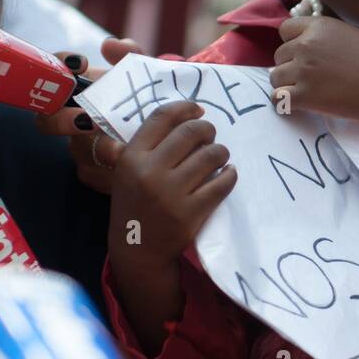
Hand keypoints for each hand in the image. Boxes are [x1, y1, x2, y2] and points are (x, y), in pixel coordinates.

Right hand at [36, 37, 144, 192]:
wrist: (169, 132)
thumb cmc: (147, 97)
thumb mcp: (142, 75)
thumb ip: (130, 56)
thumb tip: (110, 44)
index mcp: (80, 90)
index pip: (52, 73)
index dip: (58, 66)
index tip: (81, 64)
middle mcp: (72, 119)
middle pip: (48, 122)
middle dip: (64, 121)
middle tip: (90, 120)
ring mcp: (81, 147)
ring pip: (75, 151)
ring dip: (95, 149)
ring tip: (118, 149)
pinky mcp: (94, 172)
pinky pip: (92, 174)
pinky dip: (109, 171)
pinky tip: (127, 166)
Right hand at [108, 100, 236, 272]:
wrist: (137, 250)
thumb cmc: (135, 204)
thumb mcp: (128, 171)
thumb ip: (149, 145)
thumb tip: (188, 115)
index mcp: (131, 157)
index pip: (162, 117)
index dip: (185, 107)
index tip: (198, 109)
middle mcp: (149, 172)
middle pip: (191, 131)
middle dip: (207, 129)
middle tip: (210, 136)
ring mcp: (170, 193)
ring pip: (211, 155)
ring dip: (221, 151)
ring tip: (219, 156)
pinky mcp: (190, 213)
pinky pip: (222, 183)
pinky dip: (230, 175)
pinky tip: (227, 174)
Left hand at [271, 16, 358, 121]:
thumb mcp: (349, 34)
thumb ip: (324, 38)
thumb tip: (307, 48)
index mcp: (318, 26)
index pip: (285, 30)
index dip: (293, 43)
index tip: (305, 55)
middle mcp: (306, 44)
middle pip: (279, 56)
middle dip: (291, 66)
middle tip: (311, 78)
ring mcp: (303, 70)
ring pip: (275, 79)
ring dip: (287, 86)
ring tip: (307, 93)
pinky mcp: (304, 95)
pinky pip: (278, 99)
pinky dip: (284, 104)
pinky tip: (298, 105)